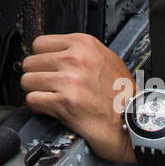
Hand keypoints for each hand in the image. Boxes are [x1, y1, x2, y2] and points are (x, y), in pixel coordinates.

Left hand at [20, 33, 135, 164]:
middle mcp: (75, 59)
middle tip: (48, 87)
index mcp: (84, 44)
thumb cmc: (123, 95)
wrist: (137, 121)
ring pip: (27, 81)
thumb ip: (79, 52)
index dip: (41, 59)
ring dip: (35, 92)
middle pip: (30, 62)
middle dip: (36, 76)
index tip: (46, 69)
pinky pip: (32, 100)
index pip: (39, 43)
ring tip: (50, 98)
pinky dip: (38, 107)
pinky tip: (51, 109)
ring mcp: (69, 80)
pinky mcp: (65, 103)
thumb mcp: (106, 59)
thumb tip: (53, 54)